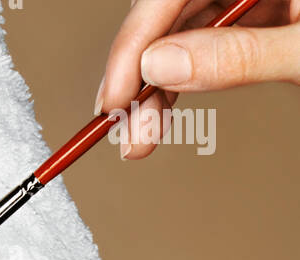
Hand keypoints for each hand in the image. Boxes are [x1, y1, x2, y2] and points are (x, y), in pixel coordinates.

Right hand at [95, 0, 299, 158]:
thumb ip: (238, 55)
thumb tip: (163, 67)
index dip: (134, 42)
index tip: (114, 97)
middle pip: (166, 13)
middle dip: (137, 73)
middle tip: (123, 127)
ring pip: (176, 33)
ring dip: (151, 88)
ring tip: (137, 137)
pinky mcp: (252, 17)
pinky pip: (200, 45)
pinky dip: (176, 84)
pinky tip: (158, 115)